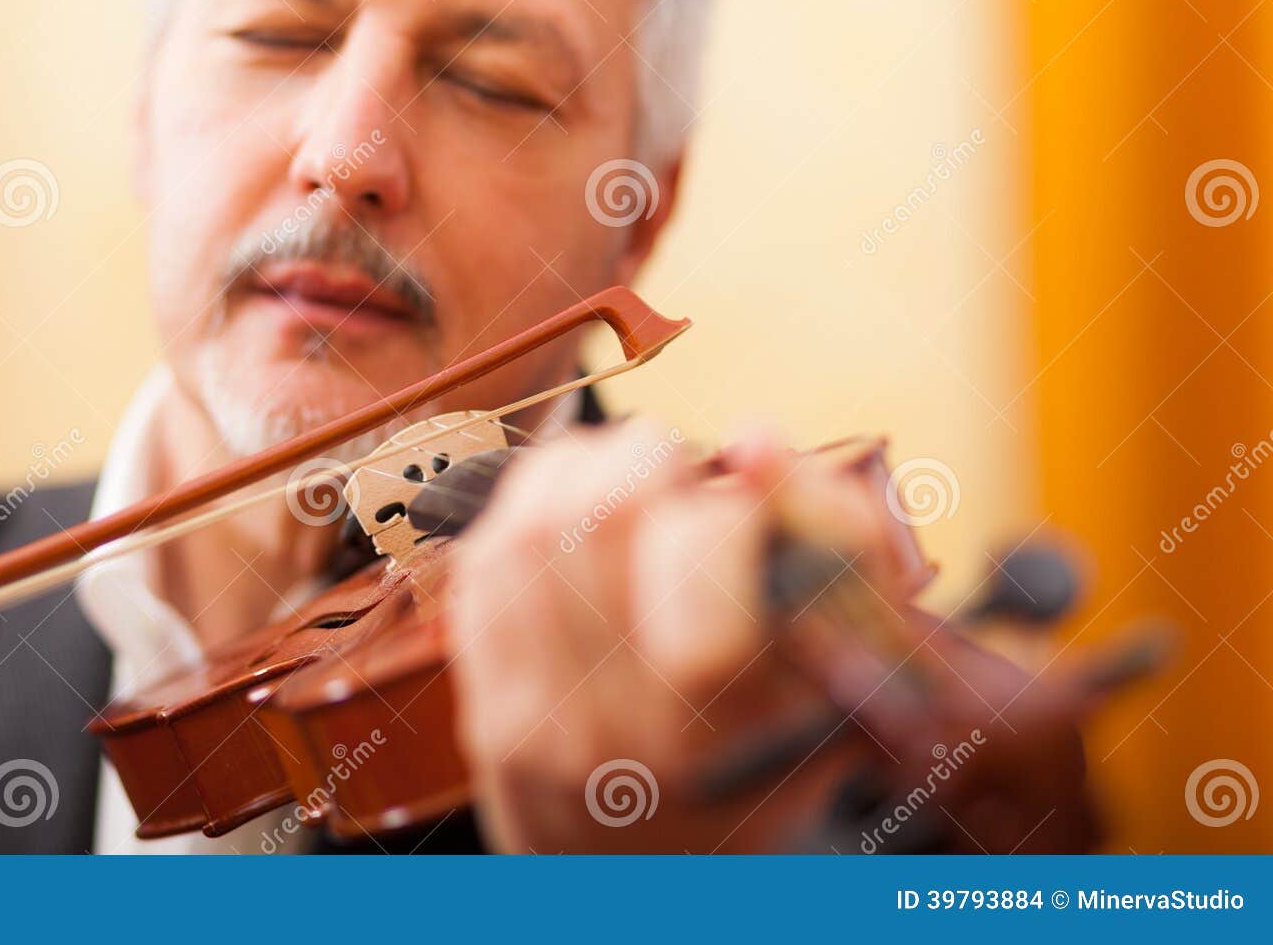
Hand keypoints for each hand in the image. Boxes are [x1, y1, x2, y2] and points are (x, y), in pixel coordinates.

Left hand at [446, 420, 898, 852]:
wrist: (661, 897)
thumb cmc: (772, 778)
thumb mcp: (850, 688)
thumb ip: (839, 550)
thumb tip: (757, 435)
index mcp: (723, 733)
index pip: (703, 557)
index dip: (733, 497)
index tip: (753, 479)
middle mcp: (615, 738)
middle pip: (599, 521)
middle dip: (648, 459)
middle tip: (682, 468)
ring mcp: (535, 726)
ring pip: (531, 528)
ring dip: (583, 470)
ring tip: (627, 477)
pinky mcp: (486, 712)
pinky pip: (483, 568)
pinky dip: (524, 513)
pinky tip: (567, 514)